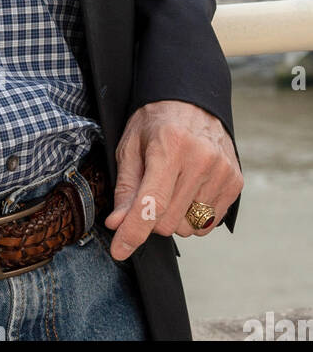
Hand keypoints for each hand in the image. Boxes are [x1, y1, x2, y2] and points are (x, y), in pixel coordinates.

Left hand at [102, 100, 242, 260]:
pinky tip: (189, 190)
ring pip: (188, 227)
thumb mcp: (130, 145)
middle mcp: (201, 160)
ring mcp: (222, 172)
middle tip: (150, 192)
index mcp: (170, 147)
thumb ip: (125, 186)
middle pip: (168, 222)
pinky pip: (209, 224)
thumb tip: (117, 224)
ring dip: (174, 217)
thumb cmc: (156, 121)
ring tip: (172, 186)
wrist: (193, 100)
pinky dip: (194, 216)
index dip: (132, 232)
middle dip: (152, 218)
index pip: (151, 204)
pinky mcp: (235, 182)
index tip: (119, 251)